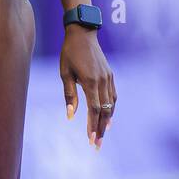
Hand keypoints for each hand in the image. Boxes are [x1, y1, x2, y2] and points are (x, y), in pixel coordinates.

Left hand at [60, 26, 115, 148]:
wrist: (83, 34)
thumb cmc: (69, 53)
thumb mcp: (65, 73)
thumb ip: (69, 95)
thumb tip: (71, 116)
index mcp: (91, 82)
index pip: (93, 110)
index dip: (92, 126)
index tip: (91, 140)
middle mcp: (103, 81)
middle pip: (104, 111)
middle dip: (101, 129)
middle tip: (97, 145)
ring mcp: (109, 78)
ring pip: (111, 105)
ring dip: (107, 121)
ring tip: (102, 134)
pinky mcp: (110, 75)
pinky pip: (113, 96)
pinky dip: (111, 108)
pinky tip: (107, 116)